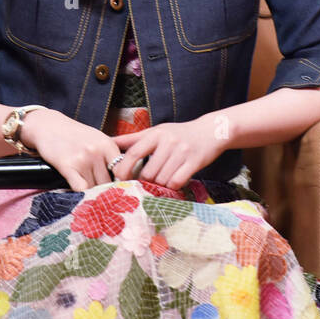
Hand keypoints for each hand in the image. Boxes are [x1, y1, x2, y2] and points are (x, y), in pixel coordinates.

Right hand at [19, 109, 120, 191]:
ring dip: (91, 193)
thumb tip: (122, 178)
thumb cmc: (75, 135)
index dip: (121, 183)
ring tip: (88, 194)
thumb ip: (110, 155)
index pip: (122, 171)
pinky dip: (81, 195)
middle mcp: (97, 151)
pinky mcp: (67, 166)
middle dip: (104, 190)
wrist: (49, 126)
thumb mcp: (97, 138)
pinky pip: (80, 188)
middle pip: (107, 182)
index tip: (117, 190)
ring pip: (94, 187)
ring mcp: (82, 159)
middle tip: (101, 195)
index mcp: (108, 144)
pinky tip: (79, 195)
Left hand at [110, 117, 227, 190]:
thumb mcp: (155, 131)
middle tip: (145, 184)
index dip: (123, 169)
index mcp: (155, 134)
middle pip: (147, 172)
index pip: (133, 153)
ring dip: (159, 185)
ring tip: (160, 182)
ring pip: (162, 180)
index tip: (120, 179)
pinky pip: (177, 182)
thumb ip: (132, 139)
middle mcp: (168, 142)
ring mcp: (181, 152)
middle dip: (144, 182)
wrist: (210, 131)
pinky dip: (173, 186)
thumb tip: (108, 141)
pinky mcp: (194, 162)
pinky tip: (173, 183)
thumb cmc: (178, 133)